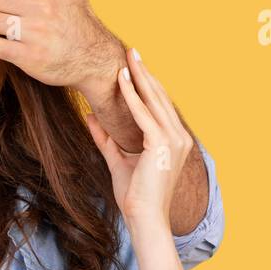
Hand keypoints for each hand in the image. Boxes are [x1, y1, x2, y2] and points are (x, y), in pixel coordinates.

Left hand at [82, 48, 192, 230]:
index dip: (147, 84)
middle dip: (145, 73)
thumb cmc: (135, 196)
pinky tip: (121, 81)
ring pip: (154, 100)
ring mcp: (174, 139)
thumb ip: (106, 139)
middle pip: (159, 97)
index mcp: (174, 141)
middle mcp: (179, 137)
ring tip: (128, 57)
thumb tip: (90, 117)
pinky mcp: (161, 144)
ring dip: (140, 77)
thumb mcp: (117, 160)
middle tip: (133, 51)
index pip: (159, 105)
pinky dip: (131, 96)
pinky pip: (143, 114)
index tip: (134, 66)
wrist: (144, 218)